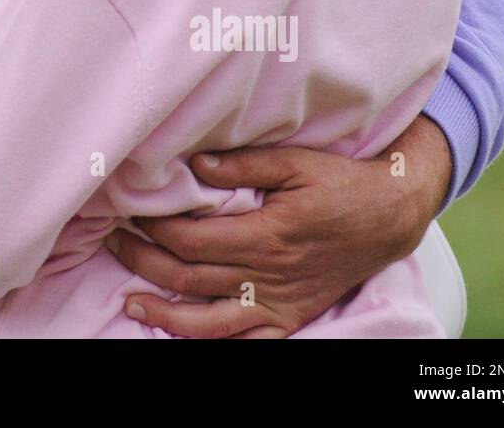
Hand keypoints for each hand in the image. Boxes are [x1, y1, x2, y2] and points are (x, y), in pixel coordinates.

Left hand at [105, 115, 451, 337]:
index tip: (132, 212)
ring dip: (165, 314)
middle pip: (190, 277)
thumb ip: (243, 163)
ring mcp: (280, 302)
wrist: (390, 217)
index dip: (155, 228)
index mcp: (266, 234)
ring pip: (210, 320)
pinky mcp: (291, 317)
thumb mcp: (295, 161)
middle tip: (114, 244)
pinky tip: (183, 334)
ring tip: (131, 303)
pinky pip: (247, 340)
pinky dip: (211, 342)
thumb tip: (195, 166)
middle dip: (145, 262)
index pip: (192, 239)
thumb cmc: (340, 183)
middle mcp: (269, 274)